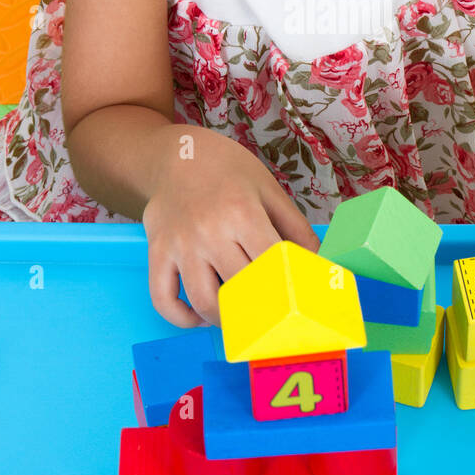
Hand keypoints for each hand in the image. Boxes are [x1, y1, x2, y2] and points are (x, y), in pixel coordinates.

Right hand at [142, 127, 319, 327]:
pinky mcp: (156, 252)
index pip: (271, 265)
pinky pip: (163, 298)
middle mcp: (208, 231)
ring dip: (226, 320)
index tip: (298, 301)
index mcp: (242, 212)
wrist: (179, 154)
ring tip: (239, 318)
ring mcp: (179, 244)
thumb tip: (317, 265)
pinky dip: (182, 318)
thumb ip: (296, 229)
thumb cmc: (229, 171)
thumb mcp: (269, 190)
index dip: (288, 288)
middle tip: (273, 315)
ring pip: (204, 301)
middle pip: (241, 288)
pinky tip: (200, 317)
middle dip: (261, 308)